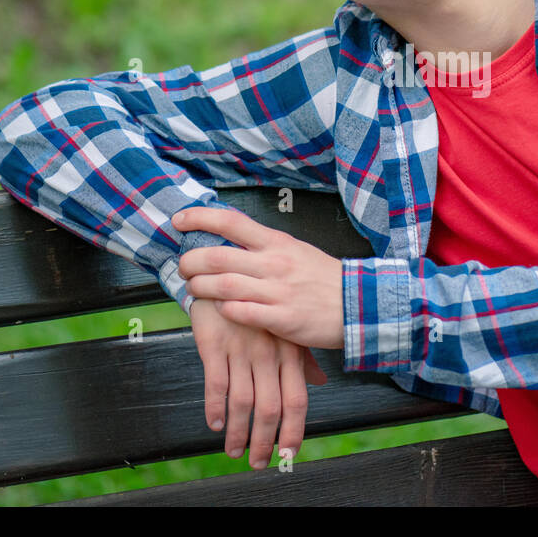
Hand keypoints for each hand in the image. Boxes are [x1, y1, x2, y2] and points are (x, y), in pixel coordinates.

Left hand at [174, 207, 345, 349]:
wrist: (358, 303)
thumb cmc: (324, 278)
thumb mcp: (295, 249)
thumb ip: (263, 246)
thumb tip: (229, 238)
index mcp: (276, 242)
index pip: (230, 222)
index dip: (199, 218)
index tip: (179, 221)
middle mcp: (274, 263)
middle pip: (217, 257)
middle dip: (190, 262)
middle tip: (184, 267)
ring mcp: (277, 291)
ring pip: (223, 286)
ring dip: (201, 288)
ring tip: (195, 290)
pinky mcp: (281, 319)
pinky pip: (241, 313)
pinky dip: (225, 311)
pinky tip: (222, 310)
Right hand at [188, 293, 326, 467]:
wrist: (226, 271)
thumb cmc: (258, 303)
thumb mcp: (286, 327)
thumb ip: (303, 358)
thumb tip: (321, 382)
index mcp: (290, 351)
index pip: (297, 400)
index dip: (294, 430)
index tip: (288, 453)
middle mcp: (269, 353)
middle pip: (270, 408)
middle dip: (264, 441)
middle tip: (257, 462)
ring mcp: (242, 349)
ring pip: (243, 401)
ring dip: (238, 432)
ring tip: (234, 450)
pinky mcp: (215, 344)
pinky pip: (216, 382)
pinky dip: (215, 407)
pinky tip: (215, 422)